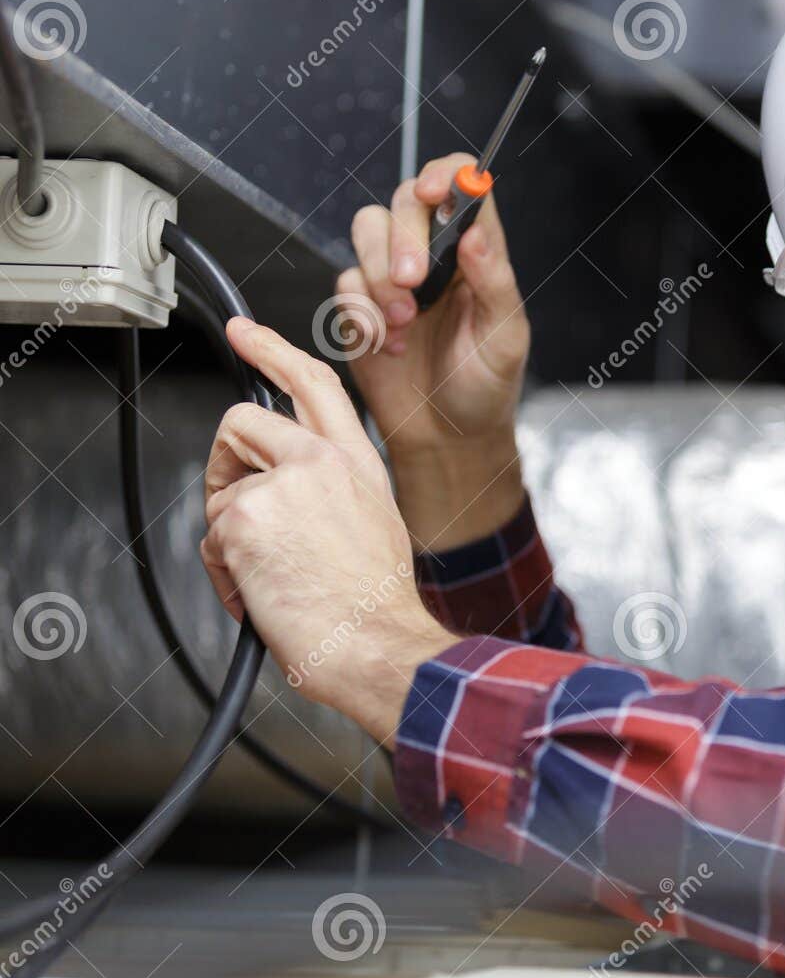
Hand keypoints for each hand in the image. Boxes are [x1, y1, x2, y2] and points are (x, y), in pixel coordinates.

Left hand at [202, 317, 459, 743]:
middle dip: (225, 465)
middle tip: (238, 507)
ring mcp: (285, 484)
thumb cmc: (376, 607)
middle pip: (244, 421)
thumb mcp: (373, 527)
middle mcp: (324, 463)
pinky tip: (263, 593)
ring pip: (223, 490)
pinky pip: (212, 536)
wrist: (379, 644)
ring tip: (270, 574)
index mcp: (358, 465)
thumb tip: (282, 495)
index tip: (244, 333)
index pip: (315, 385)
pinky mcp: (249, 516)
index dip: (274, 350)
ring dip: (231, 537)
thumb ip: (330, 493)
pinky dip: (226, 574)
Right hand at [342, 153, 531, 548]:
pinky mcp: (360, 306)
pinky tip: (388, 346)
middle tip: (412, 282)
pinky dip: (362, 313)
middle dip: (403, 238)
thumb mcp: (505, 339)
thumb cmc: (485, 386)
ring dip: (378, 274)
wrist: (446, 436)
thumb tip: (476, 231)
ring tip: (403, 324)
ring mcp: (393, 277)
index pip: (462, 185)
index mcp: (475, 252)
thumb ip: (494, 282)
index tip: (434, 190)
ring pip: (367, 232)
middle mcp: (434, 255)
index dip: (446, 174)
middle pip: (404, 202)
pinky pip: (345, 284)